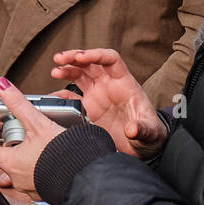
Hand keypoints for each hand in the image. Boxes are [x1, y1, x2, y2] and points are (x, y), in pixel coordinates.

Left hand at [0, 77, 68, 195]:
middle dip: (6, 141)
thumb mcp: (38, 124)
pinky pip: (34, 177)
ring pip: (18, 168)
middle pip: (1, 157)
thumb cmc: (66, 156)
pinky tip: (46, 155)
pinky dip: (35, 165)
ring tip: (31, 140)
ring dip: (21, 154)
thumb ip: (18, 103)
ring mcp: (31, 187)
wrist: (91, 178)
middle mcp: (17, 179)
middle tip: (13, 129)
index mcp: (10, 163)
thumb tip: (2, 86)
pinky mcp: (45, 190)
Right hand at [51, 48, 167, 158]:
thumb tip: (132, 130)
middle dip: (74, 57)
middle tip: (59, 59)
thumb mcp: (151, 133)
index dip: (95, 55)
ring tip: (54, 71)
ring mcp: (97, 95)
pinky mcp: (87, 107)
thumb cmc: (151, 136)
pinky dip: (60, 93)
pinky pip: (71, 95)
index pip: (110, 59)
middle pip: (90, 63)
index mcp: (125, 84)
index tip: (81, 57)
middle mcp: (109, 86)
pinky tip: (52, 96)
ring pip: (79, 74)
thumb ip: (143, 129)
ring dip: (66, 69)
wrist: (142, 149)